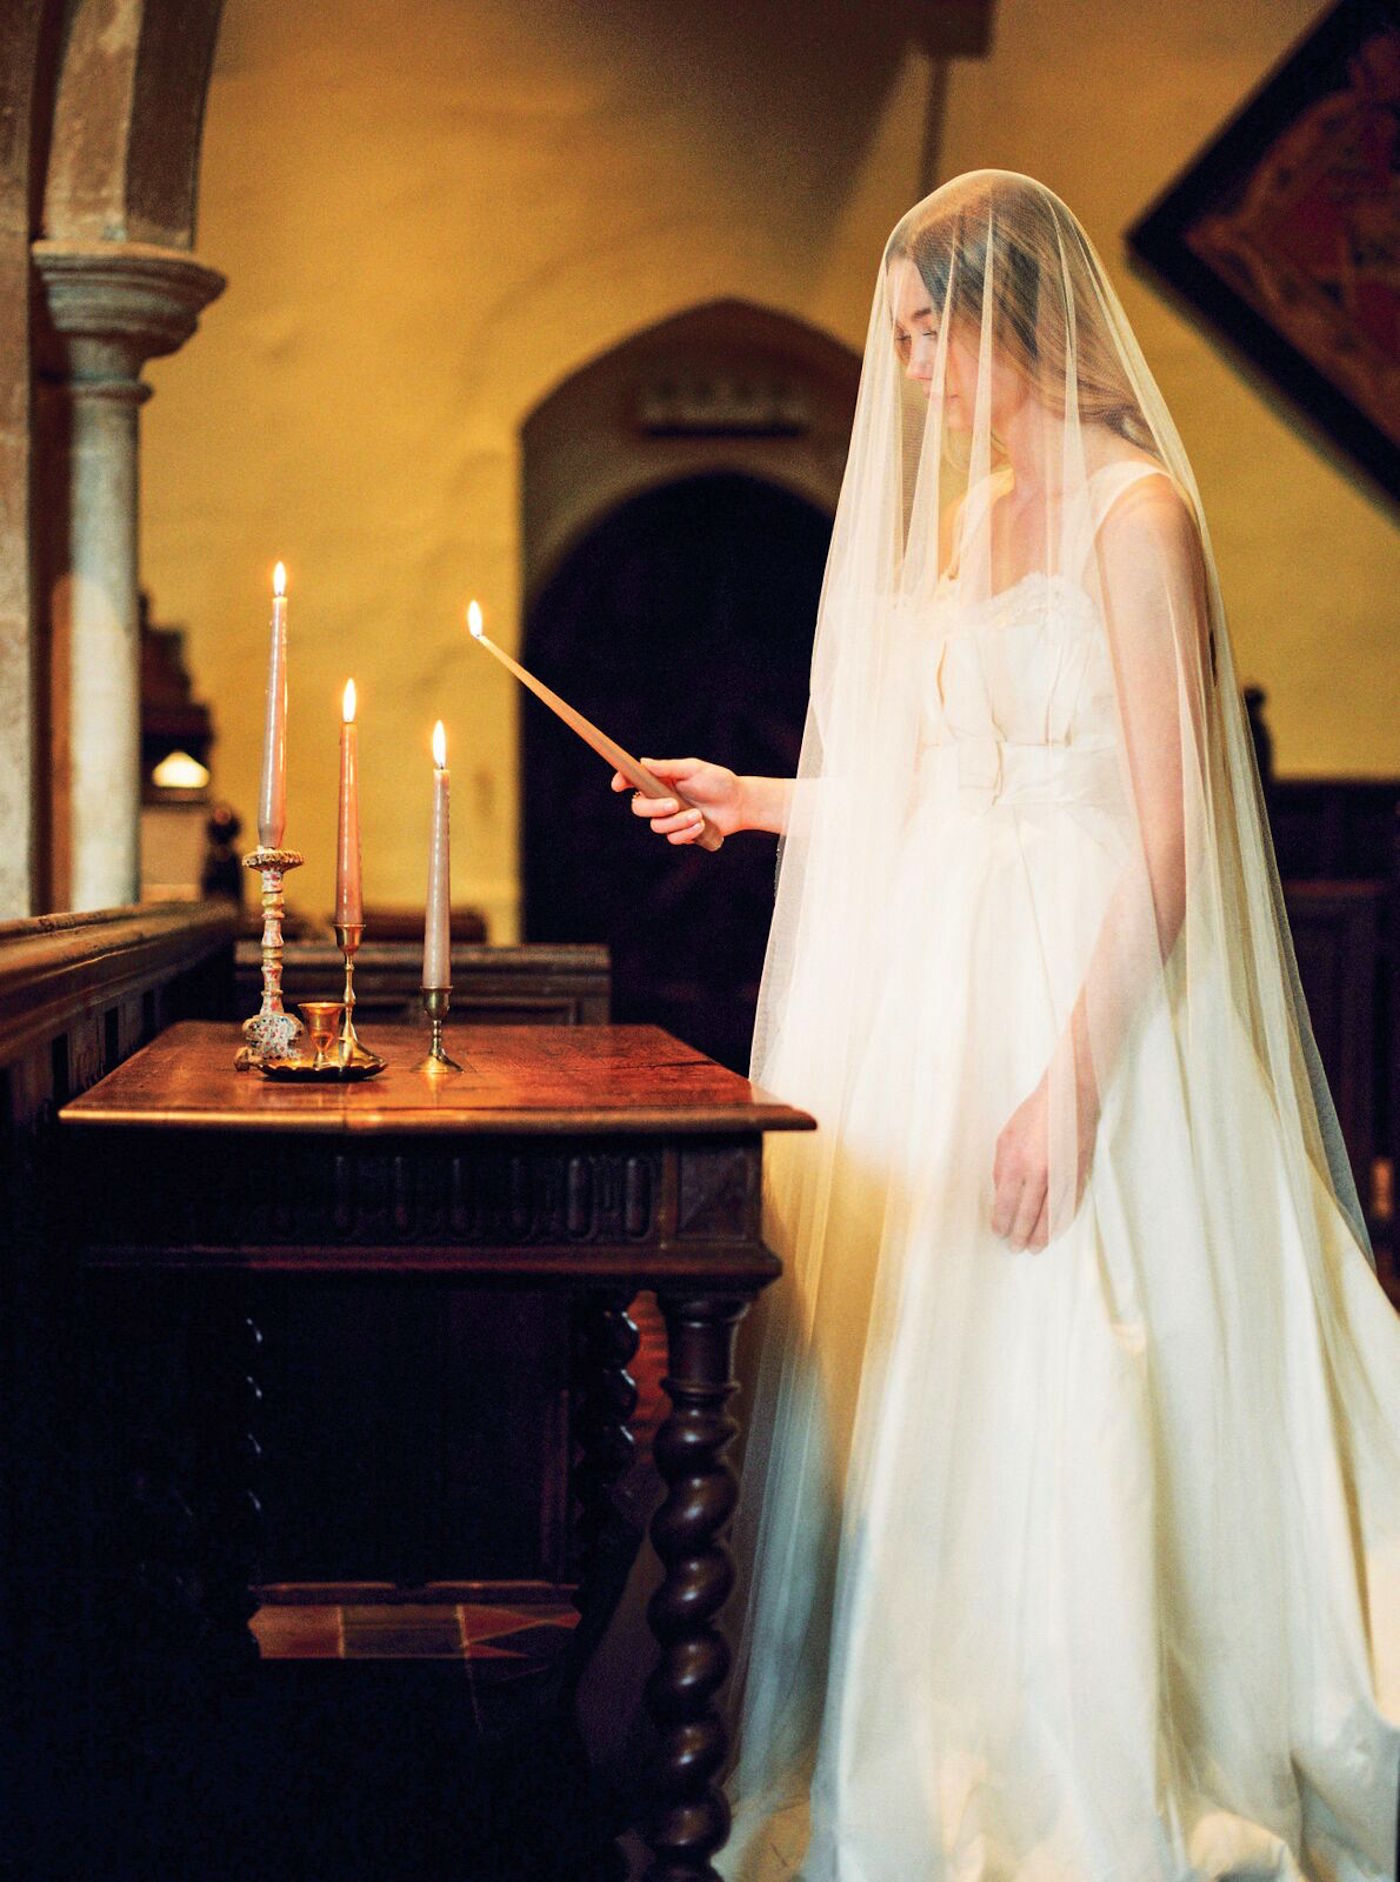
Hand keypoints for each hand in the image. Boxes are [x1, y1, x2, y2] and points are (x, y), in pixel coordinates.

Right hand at [610, 758, 743, 844]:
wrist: (739, 803)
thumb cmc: (717, 781)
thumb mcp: (694, 769)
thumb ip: (668, 768)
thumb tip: (643, 762)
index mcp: (661, 781)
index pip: (634, 781)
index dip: (622, 782)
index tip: (618, 785)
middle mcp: (661, 799)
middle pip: (639, 808)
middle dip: (654, 808)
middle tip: (673, 804)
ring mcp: (670, 818)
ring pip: (657, 826)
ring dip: (677, 822)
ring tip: (698, 816)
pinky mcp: (681, 833)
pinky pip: (672, 838)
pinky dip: (686, 832)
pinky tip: (702, 826)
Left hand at [991, 1071, 1097, 1252]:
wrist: (1068, 1097)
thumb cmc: (1033, 1115)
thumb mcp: (1006, 1137)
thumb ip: (1001, 1168)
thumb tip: (1001, 1194)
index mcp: (1016, 1163)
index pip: (1006, 1203)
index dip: (1002, 1222)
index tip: (999, 1233)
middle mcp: (1038, 1173)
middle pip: (1027, 1214)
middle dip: (1020, 1234)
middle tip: (1016, 1248)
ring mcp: (1060, 1175)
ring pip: (1050, 1214)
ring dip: (1041, 1234)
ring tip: (1035, 1248)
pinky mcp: (1078, 1173)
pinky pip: (1069, 1204)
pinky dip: (1061, 1220)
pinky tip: (1056, 1230)